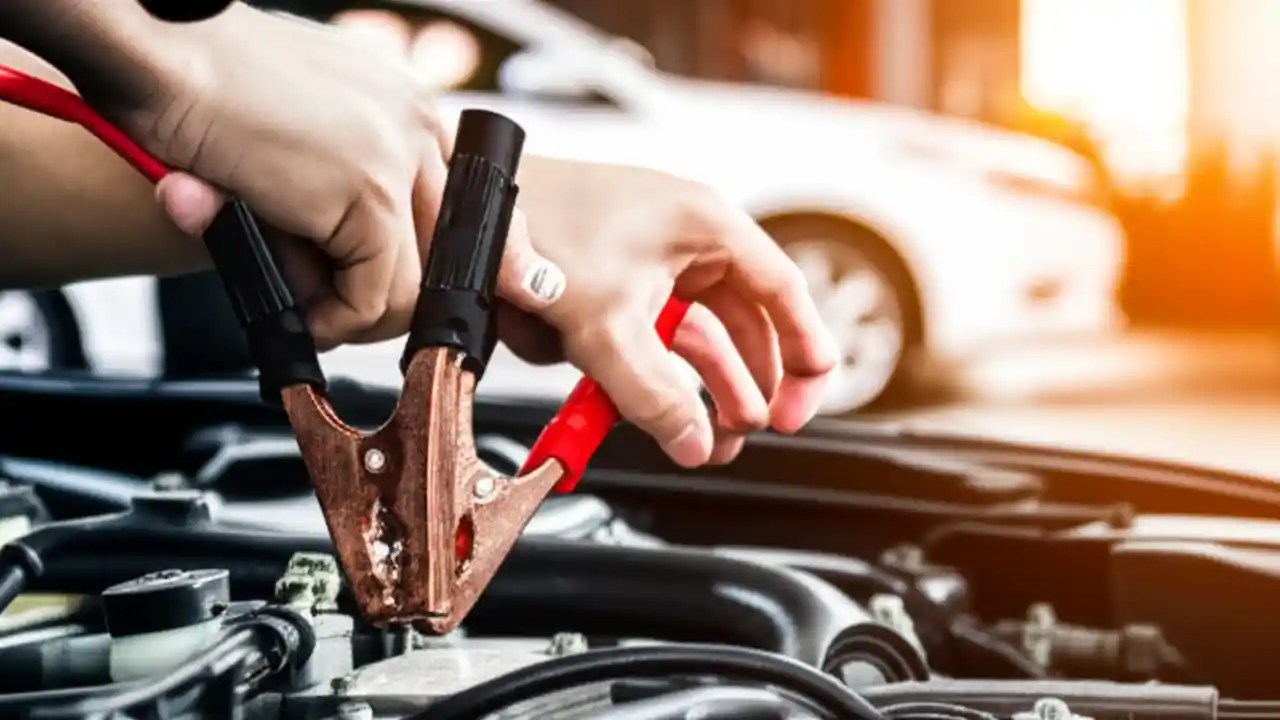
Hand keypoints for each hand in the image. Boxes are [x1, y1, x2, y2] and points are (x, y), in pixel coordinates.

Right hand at [90, 4, 559, 348]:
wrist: (155, 54)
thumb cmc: (202, 92)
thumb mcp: (299, 141)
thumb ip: (338, 195)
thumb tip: (361, 278)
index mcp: (406, 108)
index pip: (467, 207)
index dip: (456, 266)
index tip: (430, 306)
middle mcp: (417, 125)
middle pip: (451, 253)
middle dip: (397, 299)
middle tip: (340, 311)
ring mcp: (400, 157)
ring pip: (416, 286)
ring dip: (357, 312)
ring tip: (302, 301)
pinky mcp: (369, 193)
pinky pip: (374, 297)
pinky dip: (334, 321)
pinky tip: (299, 313)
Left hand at [500, 157, 838, 466]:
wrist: (465, 211)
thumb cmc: (535, 227)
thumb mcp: (606, 325)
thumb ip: (654, 395)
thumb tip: (694, 443)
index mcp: (706, 226)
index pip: (783, 292)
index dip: (804, 353)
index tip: (804, 404)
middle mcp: (688, 237)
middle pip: (744, 322)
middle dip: (748, 384)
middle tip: (750, 431)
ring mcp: (652, 258)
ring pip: (696, 335)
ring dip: (700, 387)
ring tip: (707, 438)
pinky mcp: (617, 279)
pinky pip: (650, 334)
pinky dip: (650, 371)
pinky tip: (643, 405)